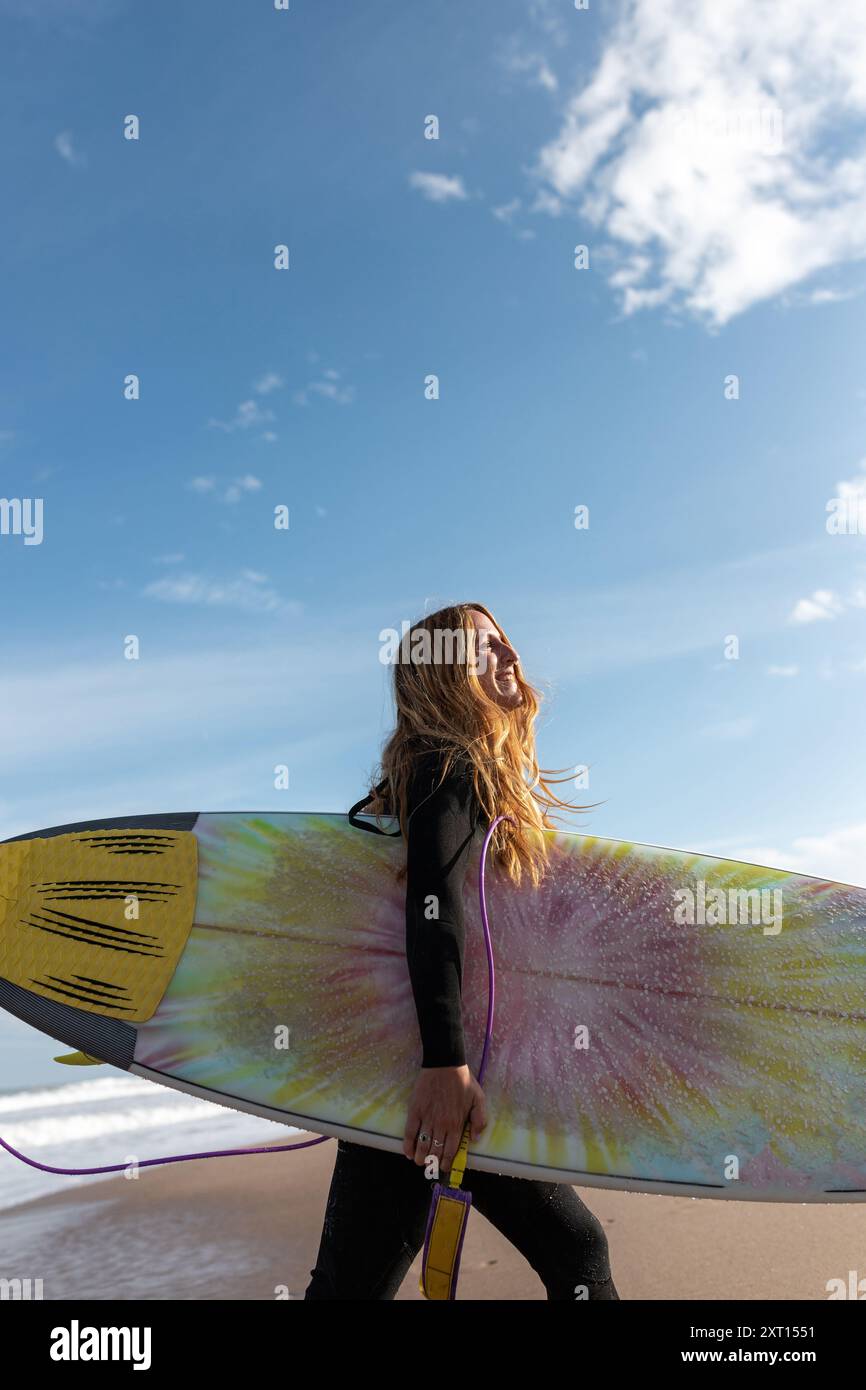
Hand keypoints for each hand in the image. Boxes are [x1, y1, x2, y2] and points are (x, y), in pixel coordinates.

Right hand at [402, 1064, 487, 1178]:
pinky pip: (410, 1132)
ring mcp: (427, 1118)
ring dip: (420, 1157)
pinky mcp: (415, 1110)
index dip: (446, 1162)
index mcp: (456, 1123)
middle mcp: (441, 1124)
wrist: (444, 1064)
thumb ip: (479, 1120)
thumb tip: (474, 1139)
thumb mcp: (479, 1099)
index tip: (444, 1167)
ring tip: (420, 1162)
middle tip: (431, 1167)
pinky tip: (408, 1153)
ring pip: (422, 1144)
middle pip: (435, 1150)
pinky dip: (408, 1145)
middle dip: (433, 1162)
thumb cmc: (463, 1081)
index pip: (450, 1150)